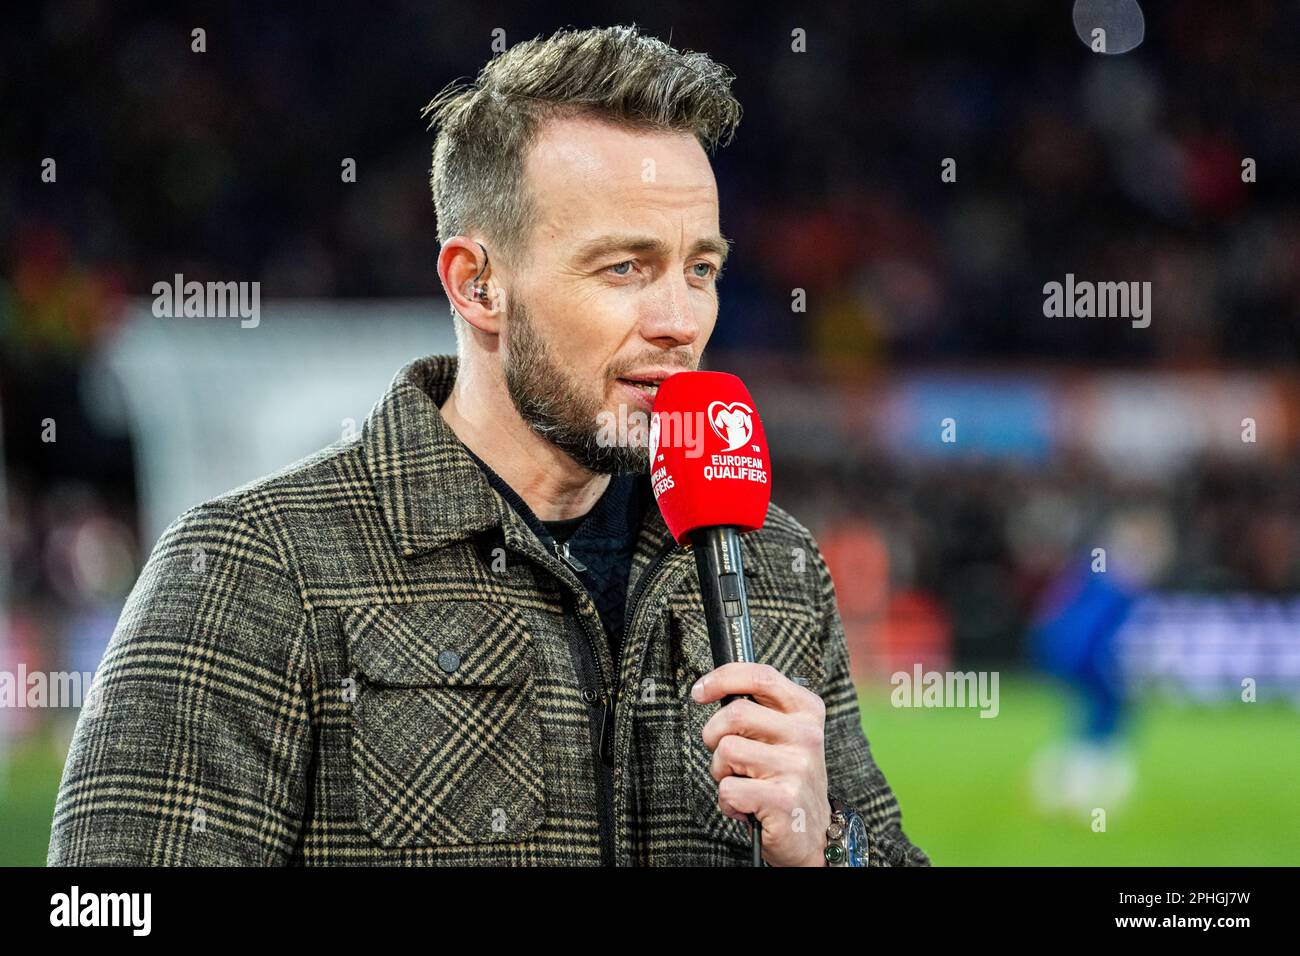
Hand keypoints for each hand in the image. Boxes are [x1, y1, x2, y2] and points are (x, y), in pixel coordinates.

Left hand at [692, 661, 831, 866]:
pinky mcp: (782, 799)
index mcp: (807, 711)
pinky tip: (747, 807)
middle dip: (714, 734)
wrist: (812, 833)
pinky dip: (727, 802)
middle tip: (725, 754)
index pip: (761, 677)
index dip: (722, 678)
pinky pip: (728, 789)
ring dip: (721, 771)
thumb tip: (711, 688)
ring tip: (742, 782)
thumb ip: (760, 708)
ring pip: (727, 750)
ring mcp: (797, 767)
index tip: (700, 691)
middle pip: (735, 713)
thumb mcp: (785, 734)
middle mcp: (806, 735)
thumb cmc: (787, 777)